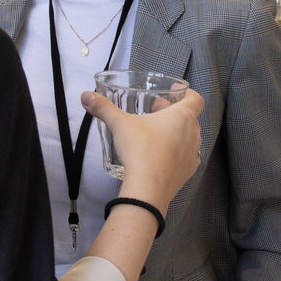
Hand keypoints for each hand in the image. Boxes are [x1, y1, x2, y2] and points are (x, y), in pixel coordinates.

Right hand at [81, 89, 203, 209]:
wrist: (148, 188)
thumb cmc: (140, 148)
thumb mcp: (119, 124)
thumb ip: (103, 108)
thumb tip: (86, 96)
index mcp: (183, 117)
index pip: (195, 99)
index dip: (187, 93)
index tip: (175, 92)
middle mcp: (193, 134)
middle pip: (189, 118)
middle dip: (174, 113)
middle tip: (155, 112)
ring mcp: (193, 155)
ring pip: (188, 138)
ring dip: (176, 132)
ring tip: (155, 134)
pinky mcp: (188, 173)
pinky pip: (185, 157)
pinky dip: (175, 152)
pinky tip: (158, 156)